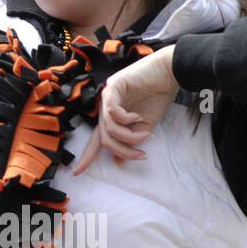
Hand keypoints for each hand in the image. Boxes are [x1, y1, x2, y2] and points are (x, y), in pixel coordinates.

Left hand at [73, 47, 178, 174]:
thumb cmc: (158, 98)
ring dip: (130, 137)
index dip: (86, 157)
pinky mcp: (113, 86)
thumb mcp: (145, 127)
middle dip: (122, 151)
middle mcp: (105, 108)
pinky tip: (137, 116)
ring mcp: (107, 96)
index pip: (96, 139)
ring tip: (147, 134)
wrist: (169, 74)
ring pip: (109, 127)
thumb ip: (130, 142)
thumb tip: (117, 162)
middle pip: (104, 138)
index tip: (77, 173)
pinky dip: (126, 119)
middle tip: (141, 156)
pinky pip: (112, 111)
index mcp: (111, 117)